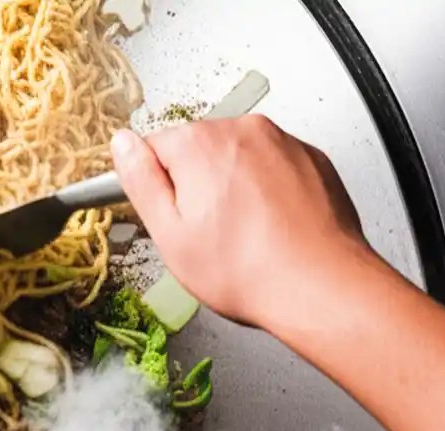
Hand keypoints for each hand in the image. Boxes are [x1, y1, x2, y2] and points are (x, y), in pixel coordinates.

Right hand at [110, 115, 371, 329]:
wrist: (321, 286)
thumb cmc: (247, 270)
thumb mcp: (169, 234)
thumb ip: (141, 180)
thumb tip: (123, 145)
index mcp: (199, 143)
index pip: (153, 147)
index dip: (155, 186)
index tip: (168, 215)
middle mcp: (242, 130)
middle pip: (198, 150)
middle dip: (195, 185)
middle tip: (205, 233)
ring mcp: (282, 142)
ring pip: (237, 158)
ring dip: (233, 187)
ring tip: (241, 235)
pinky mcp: (312, 159)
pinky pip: (273, 167)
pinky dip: (267, 191)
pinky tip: (269, 228)